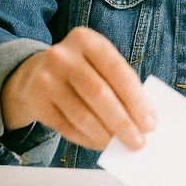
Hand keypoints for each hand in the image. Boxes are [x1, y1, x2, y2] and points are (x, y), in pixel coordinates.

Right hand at [0, 26, 154, 151]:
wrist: (34, 74)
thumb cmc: (81, 71)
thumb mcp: (98, 64)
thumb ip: (120, 84)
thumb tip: (143, 119)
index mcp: (86, 40)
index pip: (117, 70)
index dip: (136, 99)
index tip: (151, 123)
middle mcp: (63, 56)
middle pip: (100, 94)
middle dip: (124, 123)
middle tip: (139, 142)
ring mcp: (46, 78)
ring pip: (83, 115)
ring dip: (106, 135)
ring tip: (120, 144)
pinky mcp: (37, 102)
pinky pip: (68, 127)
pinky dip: (88, 139)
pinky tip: (100, 143)